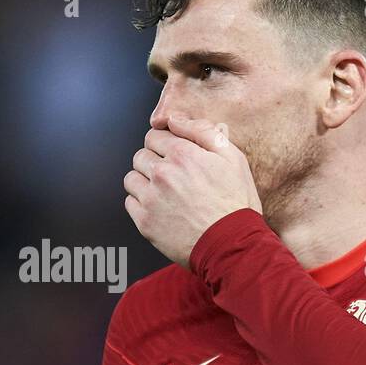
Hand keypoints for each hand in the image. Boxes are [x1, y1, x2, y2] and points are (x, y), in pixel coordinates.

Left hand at [123, 115, 262, 267]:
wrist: (231, 244)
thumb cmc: (235, 203)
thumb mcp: (232, 158)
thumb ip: (204, 132)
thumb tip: (178, 120)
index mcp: (183, 154)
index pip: (154, 135)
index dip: (163, 143)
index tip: (171, 154)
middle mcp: (163, 173)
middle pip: (141, 155)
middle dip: (153, 161)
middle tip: (172, 176)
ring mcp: (151, 198)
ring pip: (132, 178)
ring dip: (144, 181)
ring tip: (164, 192)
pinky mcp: (145, 221)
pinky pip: (129, 202)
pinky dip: (140, 203)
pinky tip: (160, 208)